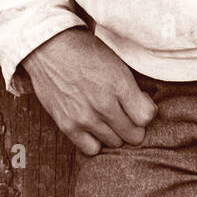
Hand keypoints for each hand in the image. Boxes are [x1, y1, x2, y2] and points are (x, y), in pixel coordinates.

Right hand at [20, 27, 157, 156]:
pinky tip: (93, 128)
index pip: (146, 117)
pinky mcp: (67, 125)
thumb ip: (131, 89)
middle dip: (133, 125)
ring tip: (107, 118)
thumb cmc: (85, 52)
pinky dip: (95, 141)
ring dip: (114, 133)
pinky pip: (91, 149)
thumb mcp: (116, 62)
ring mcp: (85, 117)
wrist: (50, 48)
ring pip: (114, 143)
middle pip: (133, 135)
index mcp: (119, 84)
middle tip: (124, 114)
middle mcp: (104, 104)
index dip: (145, 111)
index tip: (139, 105)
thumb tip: (145, 110)